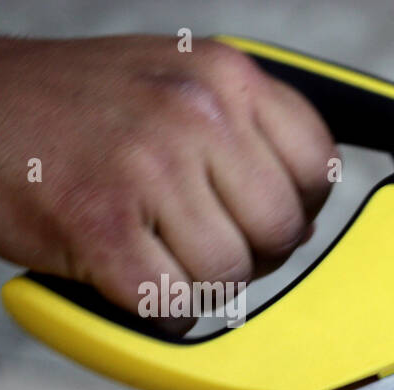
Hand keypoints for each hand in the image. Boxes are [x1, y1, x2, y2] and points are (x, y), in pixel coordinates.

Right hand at [0, 34, 335, 331]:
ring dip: (195, 286)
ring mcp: (148, 167)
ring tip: (152, 251)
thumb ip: (245, 128)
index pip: (319, 168)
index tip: (254, 213)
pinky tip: (125, 275)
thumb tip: (306, 208)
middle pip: (281, 232)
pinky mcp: (100, 224)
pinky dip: (153, 309)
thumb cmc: (74, 107)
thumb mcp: (177, 81)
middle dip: (249, 254)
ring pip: (228, 277)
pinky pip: (169, 305)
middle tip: (197, 242)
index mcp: (227, 76)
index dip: (293, 206)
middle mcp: (196, 113)